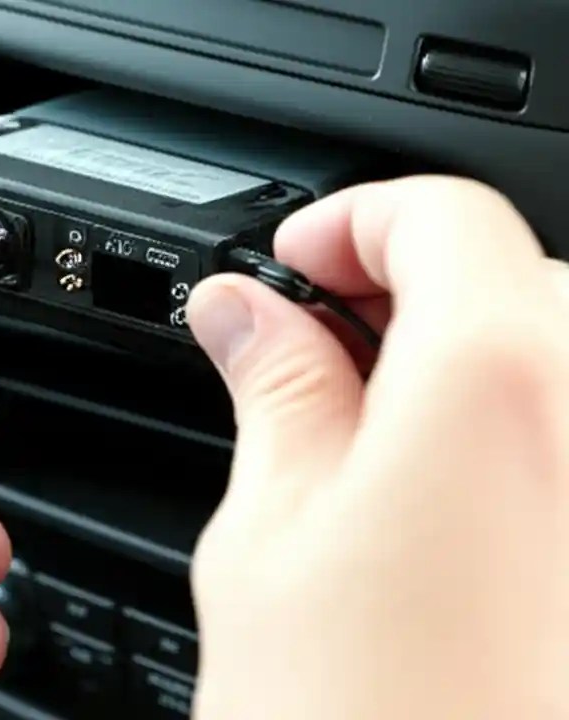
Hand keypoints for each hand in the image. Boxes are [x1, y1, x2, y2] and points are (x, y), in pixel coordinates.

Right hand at [186, 176, 568, 718]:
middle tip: (302, 356)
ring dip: (459, 374)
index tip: (292, 266)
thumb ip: (272, 390)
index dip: (349, 223)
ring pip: (558, 367)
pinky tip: (443, 516)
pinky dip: (518, 449)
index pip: (439, 216)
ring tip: (364, 450)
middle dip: (397, 300)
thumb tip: (245, 313)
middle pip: (512, 281)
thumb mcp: (271, 539)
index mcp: (503, 380)